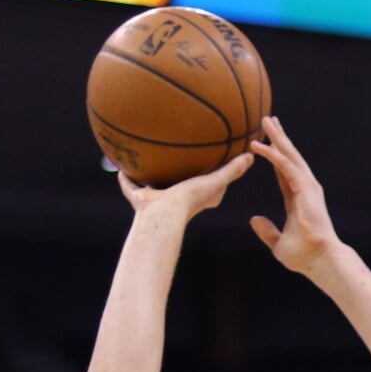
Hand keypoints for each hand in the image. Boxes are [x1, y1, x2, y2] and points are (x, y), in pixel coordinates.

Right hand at [117, 153, 253, 221]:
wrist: (164, 215)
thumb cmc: (191, 200)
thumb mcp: (216, 183)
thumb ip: (233, 170)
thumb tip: (252, 156)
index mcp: (196, 198)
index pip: (207, 185)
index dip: (212, 176)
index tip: (213, 163)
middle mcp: (175, 199)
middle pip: (177, 182)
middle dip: (178, 172)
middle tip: (179, 157)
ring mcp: (156, 199)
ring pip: (152, 183)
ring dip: (149, 173)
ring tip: (146, 157)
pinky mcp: (140, 198)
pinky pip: (130, 185)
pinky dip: (124, 178)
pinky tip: (118, 164)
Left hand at [248, 117, 343, 276]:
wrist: (320, 260)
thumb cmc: (305, 256)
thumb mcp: (278, 243)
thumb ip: (267, 230)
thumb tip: (254, 219)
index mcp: (298, 199)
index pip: (284, 172)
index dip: (275, 156)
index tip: (266, 143)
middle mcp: (305, 189)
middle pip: (289, 157)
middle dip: (279, 138)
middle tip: (268, 121)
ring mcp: (307, 187)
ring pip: (289, 156)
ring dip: (277, 137)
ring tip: (267, 121)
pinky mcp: (305, 189)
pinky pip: (285, 166)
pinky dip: (272, 155)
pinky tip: (259, 146)